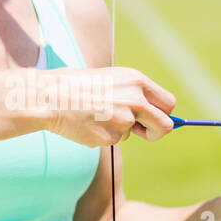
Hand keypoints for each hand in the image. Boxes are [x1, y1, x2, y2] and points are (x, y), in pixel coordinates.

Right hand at [34, 67, 176, 146]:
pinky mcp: (112, 137)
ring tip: (97, 116)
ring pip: (132, 134)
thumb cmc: (79, 85)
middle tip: (141, 132)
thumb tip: (153, 113)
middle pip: (166, 125)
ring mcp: (125, 120)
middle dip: (156, 132)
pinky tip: (89, 123)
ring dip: (120, 131)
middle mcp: (136, 100)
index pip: (169, 103)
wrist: (52, 96)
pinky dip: (104, 136)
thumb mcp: (113, 80)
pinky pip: (115, 141)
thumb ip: (134, 94)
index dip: (164, 114)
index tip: (154, 119)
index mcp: (138, 82)